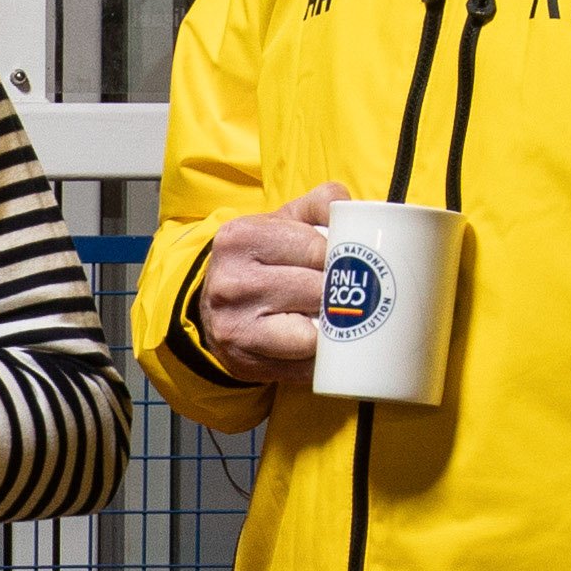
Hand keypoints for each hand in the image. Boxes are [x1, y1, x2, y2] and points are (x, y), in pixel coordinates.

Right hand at [196, 183, 349, 384]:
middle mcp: (231, 282)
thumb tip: (356, 210)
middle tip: (341, 293)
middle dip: (338, 295)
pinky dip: (320, 360)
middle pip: (317, 291)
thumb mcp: (281, 222)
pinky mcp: (243, 362)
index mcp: (240, 237)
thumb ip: (320, 203)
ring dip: (330, 330)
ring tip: (328, 319)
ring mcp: (233, 325)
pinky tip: (318, 348)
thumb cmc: (262, 260)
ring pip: (313, 334)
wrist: (214, 307)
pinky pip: (304, 366)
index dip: (341, 258)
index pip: (316, 248)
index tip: (343, 263)